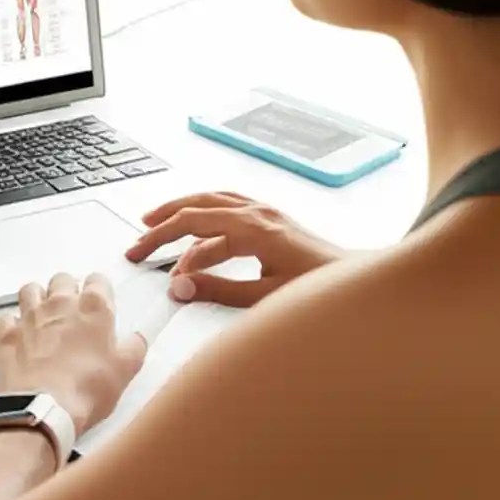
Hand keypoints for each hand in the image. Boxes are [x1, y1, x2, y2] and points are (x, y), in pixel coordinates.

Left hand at [0, 274, 147, 434]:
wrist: (44, 408)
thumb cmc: (88, 388)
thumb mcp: (125, 370)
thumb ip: (134, 348)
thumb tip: (137, 338)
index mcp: (93, 308)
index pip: (98, 280)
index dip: (99, 290)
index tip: (100, 302)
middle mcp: (60, 304)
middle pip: (62, 280)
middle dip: (68, 289)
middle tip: (72, 310)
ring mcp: (30, 317)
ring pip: (31, 290)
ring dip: (38, 298)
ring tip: (44, 316)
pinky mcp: (7, 334)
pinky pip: (7, 317)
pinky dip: (13, 323)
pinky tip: (20, 335)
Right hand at [124, 192, 345, 307]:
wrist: (360, 283)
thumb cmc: (321, 290)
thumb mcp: (264, 297)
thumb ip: (219, 291)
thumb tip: (179, 286)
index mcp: (254, 227)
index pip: (192, 222)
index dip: (161, 238)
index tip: (140, 253)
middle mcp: (260, 213)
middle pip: (198, 205)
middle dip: (165, 221)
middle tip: (141, 237)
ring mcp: (268, 214)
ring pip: (214, 202)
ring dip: (185, 212)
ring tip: (160, 225)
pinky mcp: (275, 222)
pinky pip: (231, 208)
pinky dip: (208, 215)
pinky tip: (201, 231)